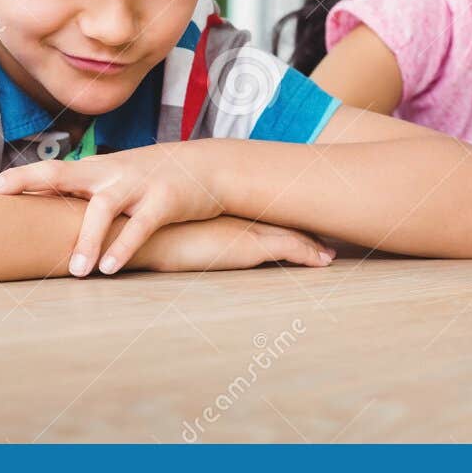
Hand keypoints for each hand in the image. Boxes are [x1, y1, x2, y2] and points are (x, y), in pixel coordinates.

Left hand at [0, 144, 224, 275]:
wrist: (210, 166)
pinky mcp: (165, 200)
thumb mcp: (120, 179)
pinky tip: (110, 268)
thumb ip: (89, 194)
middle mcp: (111, 172)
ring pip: (103, 208)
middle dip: (27, 181)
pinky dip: (124, 247)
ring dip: (88, 240)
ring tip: (76, 271)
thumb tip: (50, 214)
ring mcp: (138, 184)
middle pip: (62, 173)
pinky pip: (141, 226)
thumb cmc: (155, 178)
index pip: (50, 168)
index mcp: (97, 169)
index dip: (18, 176)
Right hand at [135, 217, 333, 271]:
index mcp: (222, 210)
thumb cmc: (142, 234)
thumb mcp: (165, 231)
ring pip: (292, 234)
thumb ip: (176, 232)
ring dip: (314, 244)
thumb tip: (174, 241)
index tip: (301, 220)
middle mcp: (239, 216)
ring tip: (332, 253)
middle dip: (307, 227)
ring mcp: (246, 229)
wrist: (139, 232)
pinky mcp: (247, 246)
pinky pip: (289, 249)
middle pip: (283, 219)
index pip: (262, 212)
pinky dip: (309, 255)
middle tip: (330, 236)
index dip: (283, 216)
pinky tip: (325, 262)